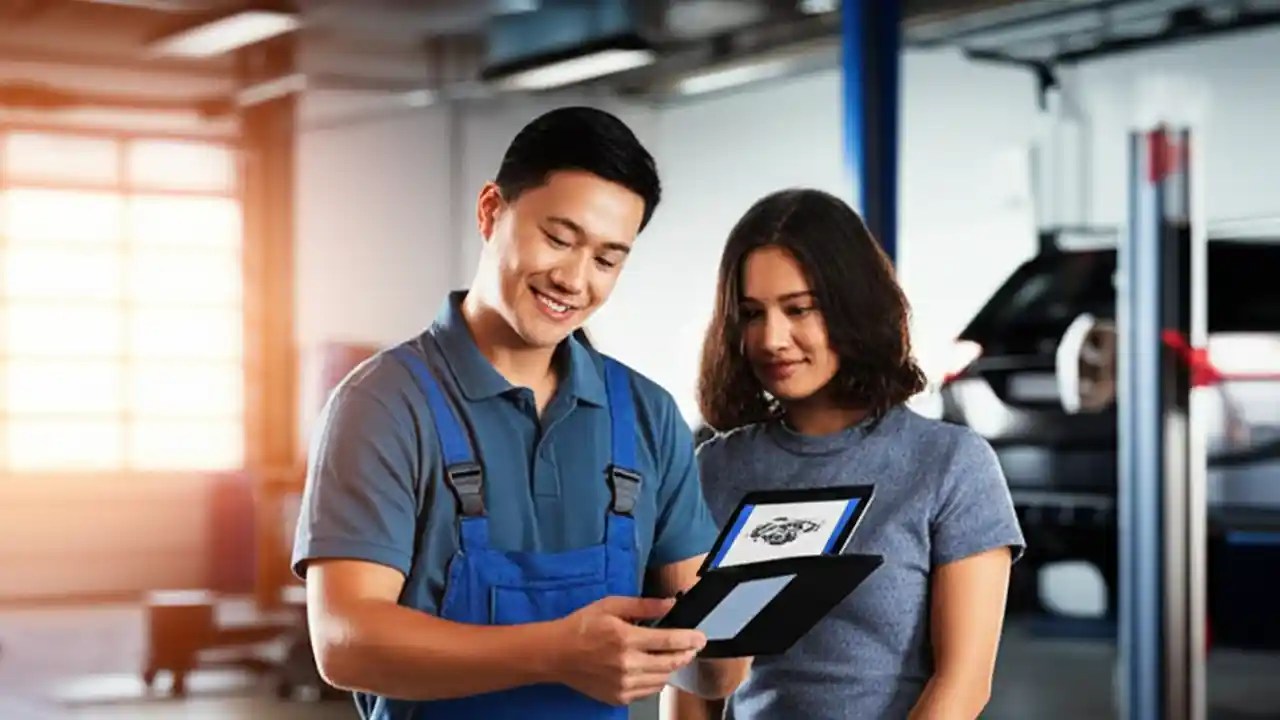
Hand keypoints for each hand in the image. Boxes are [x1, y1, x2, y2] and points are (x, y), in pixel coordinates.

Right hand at [550, 596, 706, 705]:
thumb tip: (670, 604)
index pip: (668, 641)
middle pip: (669, 663)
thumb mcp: (611, 605)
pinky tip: (654, 670)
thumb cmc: (583, 625)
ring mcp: (623, 685)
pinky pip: (648, 691)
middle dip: (685, 654)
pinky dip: (656, 681)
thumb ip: (643, 606)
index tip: (701, 638)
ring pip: (662, 680)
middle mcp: (627, 665)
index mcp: (626, 638)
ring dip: (672, 668)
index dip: (689, 639)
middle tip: (692, 647)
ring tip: (674, 657)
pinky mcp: (618, 697)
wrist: (556, 654)